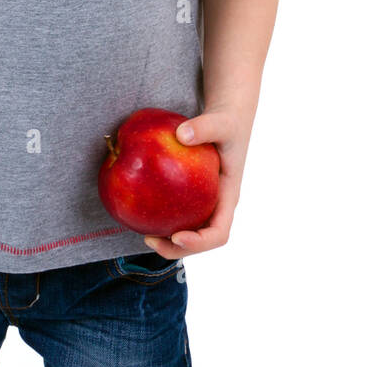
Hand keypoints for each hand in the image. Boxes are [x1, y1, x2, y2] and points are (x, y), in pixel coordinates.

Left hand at [142, 106, 250, 259]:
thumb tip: (181, 135)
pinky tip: (138, 210)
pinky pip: (175, 211)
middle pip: (199, 241)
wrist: (228, 119)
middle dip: (175, 248)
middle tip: (149, 239)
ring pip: (186, 230)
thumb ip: (204, 127)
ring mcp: (203, 202)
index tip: (177, 236)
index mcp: (227, 197)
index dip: (199, 242)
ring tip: (144, 234)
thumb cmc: (228, 122)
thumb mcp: (221, 123)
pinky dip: (159, 215)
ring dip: (166, 239)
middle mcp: (216, 206)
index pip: (219, 233)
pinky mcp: (189, 194)